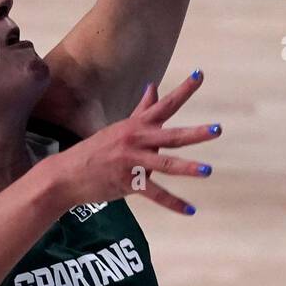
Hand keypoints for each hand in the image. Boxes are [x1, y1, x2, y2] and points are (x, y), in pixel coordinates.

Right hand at [49, 71, 220, 215]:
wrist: (67, 175)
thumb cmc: (96, 149)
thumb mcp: (120, 127)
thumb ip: (142, 109)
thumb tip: (154, 87)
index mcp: (136, 125)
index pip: (164, 104)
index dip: (184, 90)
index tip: (200, 74)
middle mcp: (136, 140)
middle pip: (171, 136)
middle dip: (195, 133)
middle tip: (217, 129)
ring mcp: (132, 162)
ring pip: (164, 165)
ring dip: (187, 168)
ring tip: (207, 170)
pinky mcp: (128, 183)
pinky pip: (155, 194)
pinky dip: (173, 203)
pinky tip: (190, 210)